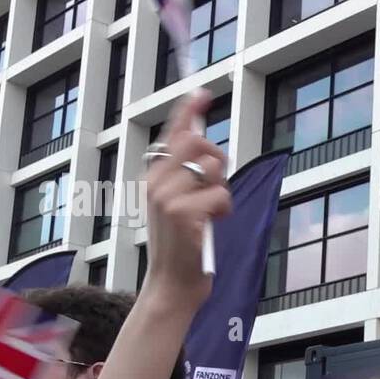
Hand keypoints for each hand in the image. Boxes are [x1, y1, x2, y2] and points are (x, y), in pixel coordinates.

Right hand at [144, 89, 231, 313]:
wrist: (171, 285)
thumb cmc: (183, 248)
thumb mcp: (181, 208)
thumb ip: (189, 180)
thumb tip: (210, 150)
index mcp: (155, 178)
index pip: (173, 135)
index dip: (188, 112)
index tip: (202, 93)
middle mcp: (156, 182)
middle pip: (198, 143)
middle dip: (218, 159)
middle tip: (219, 184)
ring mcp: (167, 196)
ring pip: (213, 169)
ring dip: (223, 191)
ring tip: (213, 213)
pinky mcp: (183, 212)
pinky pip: (220, 195)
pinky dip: (224, 210)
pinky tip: (213, 226)